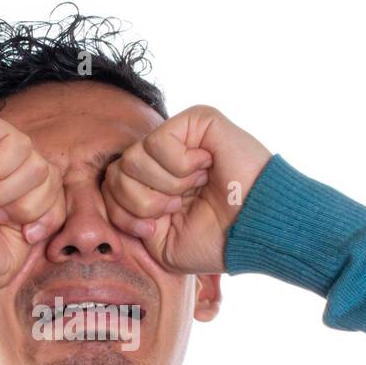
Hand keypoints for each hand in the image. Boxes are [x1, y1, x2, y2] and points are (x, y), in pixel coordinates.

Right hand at [0, 108, 66, 287]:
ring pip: (38, 165)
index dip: (47, 218)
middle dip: (26, 208)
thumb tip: (49, 198)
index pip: (55, 194)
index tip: (22, 234)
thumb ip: (40, 224)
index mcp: (6, 194)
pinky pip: (18, 144)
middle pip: (51, 179)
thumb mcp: (11, 254)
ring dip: (5, 193)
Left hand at [101, 105, 270, 273]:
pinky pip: (158, 142)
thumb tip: (113, 187)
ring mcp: (179, 138)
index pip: (110, 188)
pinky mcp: (196, 121)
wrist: (255, 231)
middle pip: (116, 172)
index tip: (153, 227)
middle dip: (141, 201)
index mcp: (155, 186)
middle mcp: (163, 159)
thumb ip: (129, 219)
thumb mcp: (160, 244)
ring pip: (133, 157)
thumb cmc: (217, 241)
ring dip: (164, 185)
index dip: (123, 213)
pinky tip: (205, 168)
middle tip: (176, 206)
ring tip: (193, 188)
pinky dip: (179, 166)